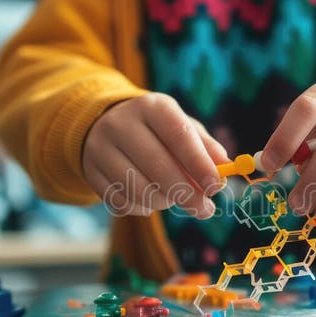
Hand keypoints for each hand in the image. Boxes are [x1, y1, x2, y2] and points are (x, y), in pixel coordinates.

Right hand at [83, 93, 228, 218]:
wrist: (105, 125)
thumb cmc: (157, 131)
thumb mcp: (182, 128)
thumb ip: (206, 147)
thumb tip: (225, 168)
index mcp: (152, 107)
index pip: (179, 135)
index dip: (199, 164)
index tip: (216, 187)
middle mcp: (122, 123)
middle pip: (158, 165)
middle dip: (186, 193)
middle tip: (205, 209)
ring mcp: (101, 147)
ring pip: (138, 188)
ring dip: (164, 202)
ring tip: (174, 198)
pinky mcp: (90, 171)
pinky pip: (120, 202)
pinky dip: (141, 208)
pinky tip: (149, 200)